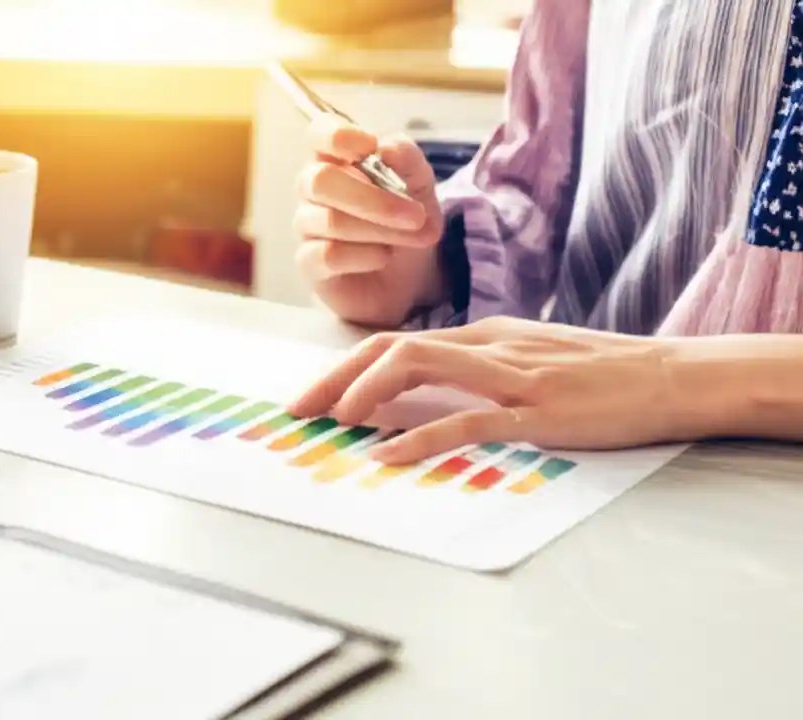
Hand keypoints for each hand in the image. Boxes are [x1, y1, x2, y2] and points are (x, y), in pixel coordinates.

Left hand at [288, 317, 718, 463]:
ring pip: (417, 365)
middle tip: (300, 410)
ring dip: (366, 392)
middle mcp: (486, 345)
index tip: (312, 396)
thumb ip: (474, 376)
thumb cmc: (600, 375)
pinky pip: (465, 418)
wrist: (671, 376)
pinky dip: (419, 435)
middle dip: (336, 377)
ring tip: (335, 422)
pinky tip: (388, 454)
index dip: (345, 368)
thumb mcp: (526, 363)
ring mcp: (509, 374)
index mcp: (482, 334)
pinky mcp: (535, 409)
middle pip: (390, 347)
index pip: (394, 343)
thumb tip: (418, 399)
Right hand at [294, 116, 447, 328]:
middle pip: (320, 179)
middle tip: (415, 215)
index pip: (318, 133)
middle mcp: (314, 189)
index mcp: (337, 158)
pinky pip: (329, 255)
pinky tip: (382, 257)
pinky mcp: (309, 263)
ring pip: (329, 220)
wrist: (409, 276)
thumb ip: (408, 160)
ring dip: (379, 229)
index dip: (338, 136)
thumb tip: (384, 148)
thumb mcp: (421, 186)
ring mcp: (308, 226)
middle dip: (372, 198)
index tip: (370, 148)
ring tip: (411, 236)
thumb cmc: (406, 221)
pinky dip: (365, 256)